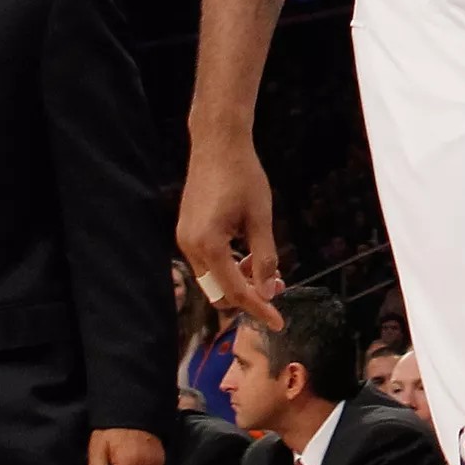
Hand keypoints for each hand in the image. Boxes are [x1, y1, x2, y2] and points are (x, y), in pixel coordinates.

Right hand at [177, 135, 284, 330]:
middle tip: (277, 284)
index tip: (279, 322)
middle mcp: (190, 246)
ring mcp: (185, 238)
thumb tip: (267, 292)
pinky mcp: (187, 231)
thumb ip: (264, 258)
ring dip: (239, 279)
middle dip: (248, 295)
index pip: (235, 292)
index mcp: (209, 245)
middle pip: (219, 291)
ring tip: (264, 266)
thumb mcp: (260, 218)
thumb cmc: (243, 175)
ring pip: (213, 278)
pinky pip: (207, 261)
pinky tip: (247, 253)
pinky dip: (228, 265)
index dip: (259, 309)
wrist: (217, 142)